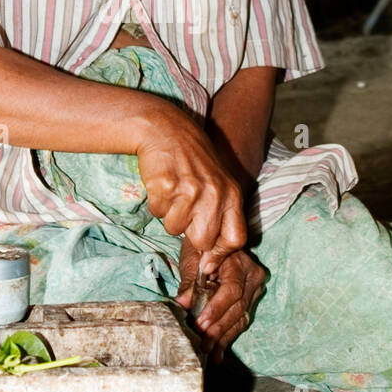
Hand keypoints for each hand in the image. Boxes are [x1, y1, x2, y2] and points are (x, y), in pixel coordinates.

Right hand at [134, 106, 245, 271]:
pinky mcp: (165, 187)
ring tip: (174, 191)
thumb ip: (220, 216)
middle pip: (202, 241)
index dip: (220, 253)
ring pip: (174, 229)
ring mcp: (189, 191)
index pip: (235, 239)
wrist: (166, 129)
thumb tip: (210, 262)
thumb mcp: (218, 183)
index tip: (207, 258)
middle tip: (185, 210)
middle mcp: (214, 194)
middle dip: (189, 233)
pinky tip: (162, 184)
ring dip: (170, 215)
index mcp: (231, 194)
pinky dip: (156, 203)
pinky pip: (157, 213)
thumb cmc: (192, 160)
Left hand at [175, 237, 266, 363]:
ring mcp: (254, 290)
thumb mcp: (193, 259)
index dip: (217, 308)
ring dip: (222, 338)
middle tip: (201, 343)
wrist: (213, 241)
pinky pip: (239, 322)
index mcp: (239, 262)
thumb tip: (181, 304)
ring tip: (207, 352)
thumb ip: (190, 283)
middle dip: (218, 328)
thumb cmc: (201, 247)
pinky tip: (217, 354)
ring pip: (240, 319)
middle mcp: (253, 276)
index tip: (201, 323)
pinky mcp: (250, 302)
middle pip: (238, 308)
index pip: (232, 290)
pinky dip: (226, 338)